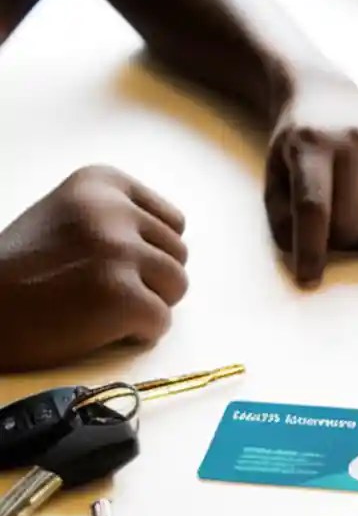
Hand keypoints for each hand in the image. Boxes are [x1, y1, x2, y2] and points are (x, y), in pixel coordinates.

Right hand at [0, 166, 188, 371]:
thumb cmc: (20, 271)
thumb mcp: (67, 215)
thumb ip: (117, 217)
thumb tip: (174, 239)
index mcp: (102, 181)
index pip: (173, 223)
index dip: (147, 252)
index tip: (104, 262)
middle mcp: (113, 209)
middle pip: (179, 254)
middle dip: (149, 279)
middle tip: (97, 289)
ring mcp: (118, 251)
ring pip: (178, 286)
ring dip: (146, 304)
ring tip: (96, 306)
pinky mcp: (122, 296)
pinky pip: (162, 322)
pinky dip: (138, 334)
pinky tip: (95, 328)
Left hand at [265, 80, 357, 286]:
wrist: (326, 100)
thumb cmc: (300, 149)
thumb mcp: (275, 175)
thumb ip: (284, 218)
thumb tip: (308, 257)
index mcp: (312, 145)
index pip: (315, 209)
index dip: (311, 252)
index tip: (309, 281)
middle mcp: (356, 141)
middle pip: (353, 222)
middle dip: (340, 246)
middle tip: (331, 241)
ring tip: (355, 235)